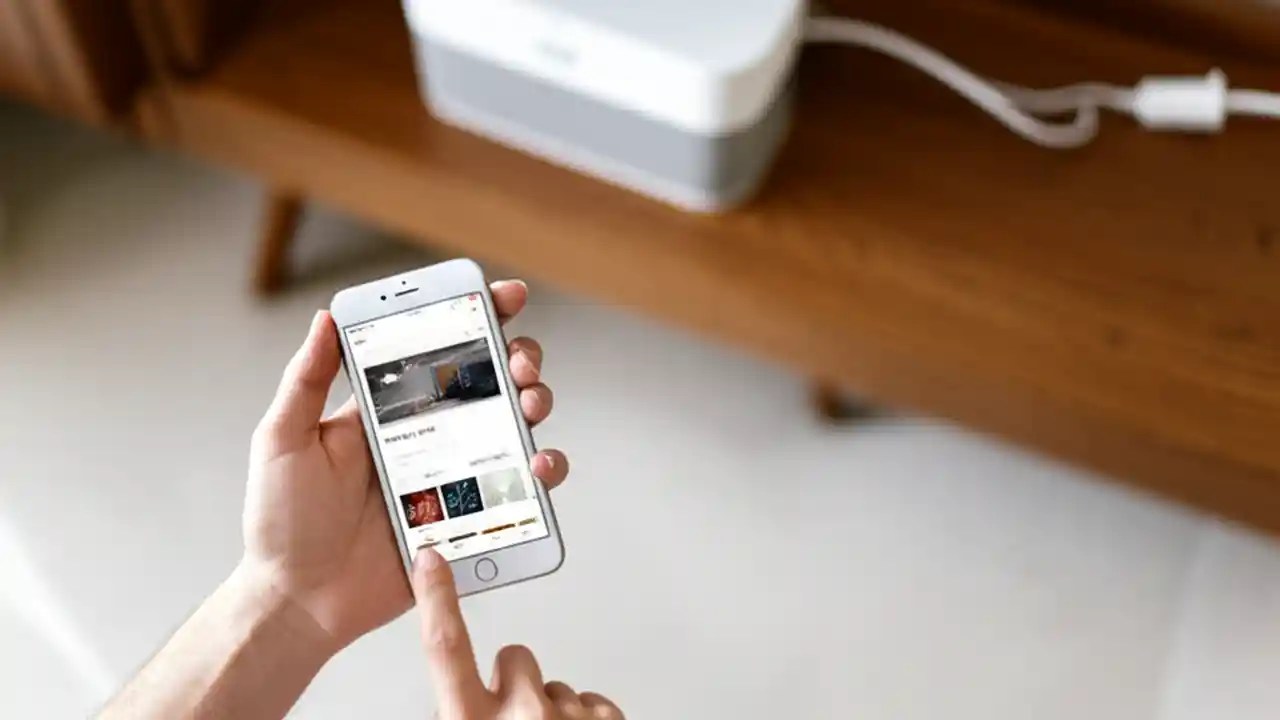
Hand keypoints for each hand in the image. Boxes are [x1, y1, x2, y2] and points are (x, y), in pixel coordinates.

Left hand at [240, 280, 567, 650]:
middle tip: (519, 363)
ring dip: (537, 406)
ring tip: (531, 406)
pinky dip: (543, 475)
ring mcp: (453, 477)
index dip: (477, 318)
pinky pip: (520, 492)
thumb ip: (306, 379)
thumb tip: (327, 318)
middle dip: (519, 359)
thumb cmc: (282, 522)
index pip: (438, 350)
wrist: (300, 601)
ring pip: (515, 429)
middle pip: (491, 382)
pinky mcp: (470, 519)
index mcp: (388, 410)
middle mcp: (428, 436)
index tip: (504, 296)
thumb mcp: (282, 439)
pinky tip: (536, 468)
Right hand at [411, 549, 624, 718]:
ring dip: (551, 711)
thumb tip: (462, 698)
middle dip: (514, 682)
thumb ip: (460, 712)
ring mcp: (567, 718)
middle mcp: (521, 715)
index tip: (431, 560)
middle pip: (514, 657)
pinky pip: (592, 703)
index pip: (445, 647)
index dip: (436, 599)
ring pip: (556, 686)